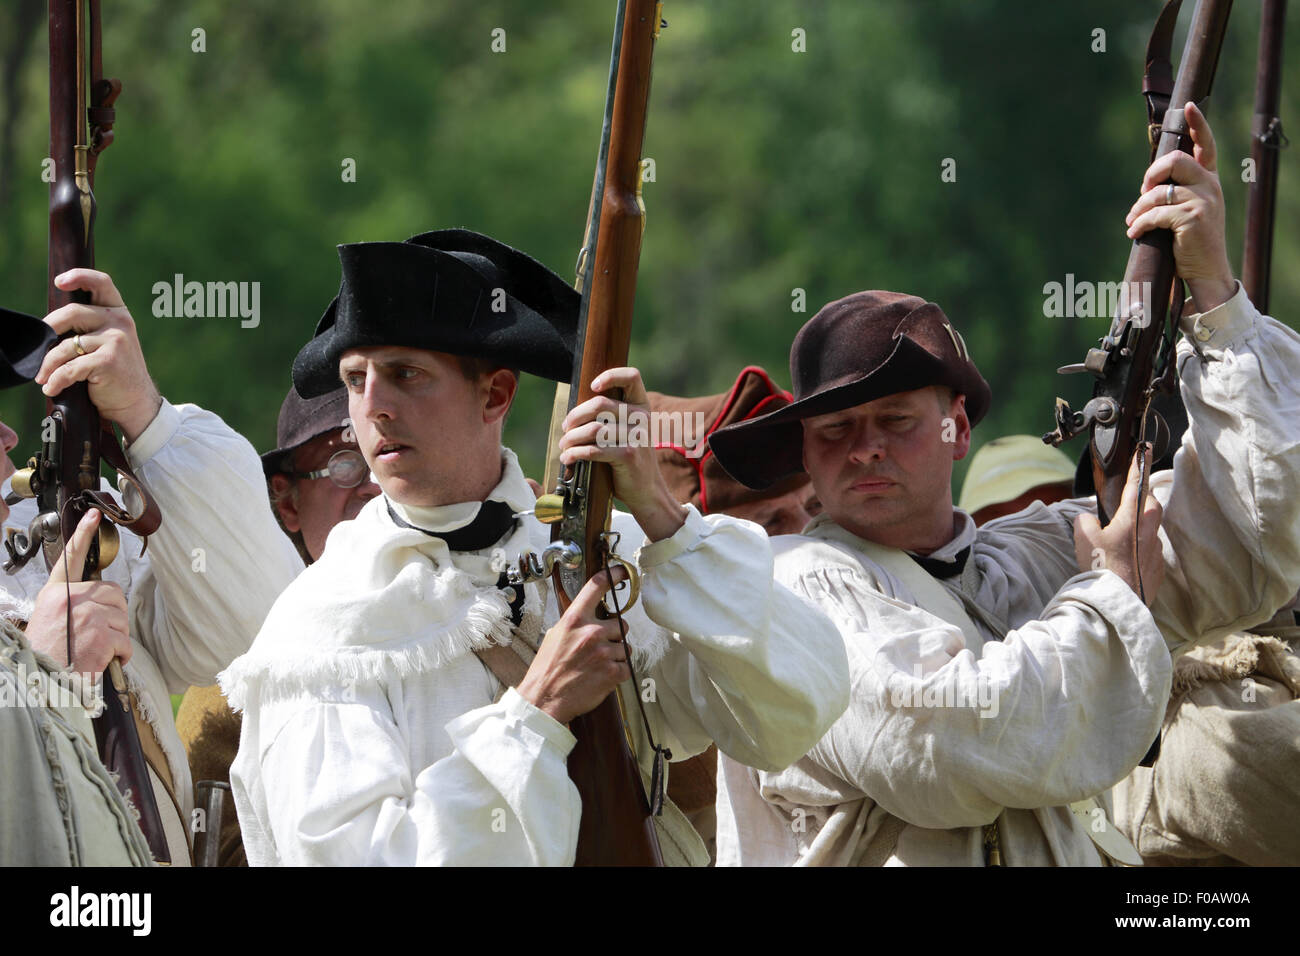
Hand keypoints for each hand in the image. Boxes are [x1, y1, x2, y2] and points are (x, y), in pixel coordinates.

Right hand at [25, 508, 131, 673]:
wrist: (40, 684)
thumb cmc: (48, 655)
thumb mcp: (50, 621)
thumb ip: (71, 605)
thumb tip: (101, 600)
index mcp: (54, 595)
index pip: (70, 559)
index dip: (82, 535)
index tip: (93, 514)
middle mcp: (69, 599)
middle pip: (112, 593)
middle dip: (113, 615)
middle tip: (95, 636)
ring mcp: (85, 614)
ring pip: (121, 618)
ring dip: (115, 638)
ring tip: (92, 651)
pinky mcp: (100, 634)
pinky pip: (125, 641)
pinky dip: (120, 656)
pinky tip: (101, 662)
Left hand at [35, 269, 162, 443]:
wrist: (137, 402)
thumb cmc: (115, 372)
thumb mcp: (107, 342)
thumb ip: (88, 327)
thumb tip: (47, 326)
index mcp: (119, 312)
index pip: (101, 283)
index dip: (80, 276)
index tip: (60, 282)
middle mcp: (120, 321)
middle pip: (71, 312)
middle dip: (47, 331)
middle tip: (38, 349)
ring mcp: (116, 340)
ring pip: (66, 345)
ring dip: (48, 364)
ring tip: (43, 378)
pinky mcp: (109, 361)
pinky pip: (70, 367)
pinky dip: (56, 380)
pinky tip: (52, 388)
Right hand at [517, 567, 631, 723]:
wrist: (544, 699)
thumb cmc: (547, 668)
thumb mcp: (556, 635)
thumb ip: (576, 623)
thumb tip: (592, 614)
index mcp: (574, 619)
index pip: (596, 587)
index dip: (612, 575)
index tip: (623, 571)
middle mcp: (591, 632)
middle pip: (621, 624)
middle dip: (614, 636)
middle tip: (598, 649)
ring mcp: (603, 652)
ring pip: (624, 647)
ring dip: (615, 656)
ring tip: (595, 666)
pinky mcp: (612, 672)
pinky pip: (626, 666)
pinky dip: (617, 672)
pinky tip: (601, 676)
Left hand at [557, 366, 684, 541]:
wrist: (646, 490)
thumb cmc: (628, 459)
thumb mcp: (625, 432)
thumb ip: (610, 418)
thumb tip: (574, 411)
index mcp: (642, 406)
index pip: (632, 377)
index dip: (611, 375)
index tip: (592, 385)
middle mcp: (642, 418)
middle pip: (601, 404)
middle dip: (576, 416)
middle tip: (566, 429)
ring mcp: (637, 437)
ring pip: (594, 429)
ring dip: (572, 438)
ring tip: (565, 446)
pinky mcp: (628, 456)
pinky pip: (594, 449)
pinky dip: (575, 454)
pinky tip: (568, 458)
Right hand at [1074, 446, 1164, 605]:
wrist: (1117, 599)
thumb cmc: (1100, 564)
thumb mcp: (1082, 536)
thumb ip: (1085, 520)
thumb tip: (1090, 519)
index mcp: (1131, 518)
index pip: (1136, 484)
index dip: (1139, 466)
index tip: (1145, 449)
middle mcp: (1148, 530)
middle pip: (1152, 505)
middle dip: (1144, 498)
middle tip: (1132, 499)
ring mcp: (1156, 550)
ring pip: (1151, 530)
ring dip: (1140, 528)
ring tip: (1123, 537)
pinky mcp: (1157, 569)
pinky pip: (1150, 552)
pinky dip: (1140, 551)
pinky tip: (1126, 561)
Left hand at [1125, 102, 1235, 313]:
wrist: (1206, 270)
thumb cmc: (1190, 241)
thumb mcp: (1187, 211)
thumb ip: (1175, 192)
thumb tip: (1147, 185)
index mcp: (1209, 180)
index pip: (1206, 146)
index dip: (1198, 124)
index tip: (1189, 106)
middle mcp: (1210, 186)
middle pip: (1176, 160)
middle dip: (1152, 174)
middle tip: (1142, 193)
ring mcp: (1204, 202)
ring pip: (1160, 191)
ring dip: (1139, 207)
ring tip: (1134, 222)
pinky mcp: (1193, 219)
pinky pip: (1155, 213)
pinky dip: (1140, 223)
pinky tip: (1134, 234)